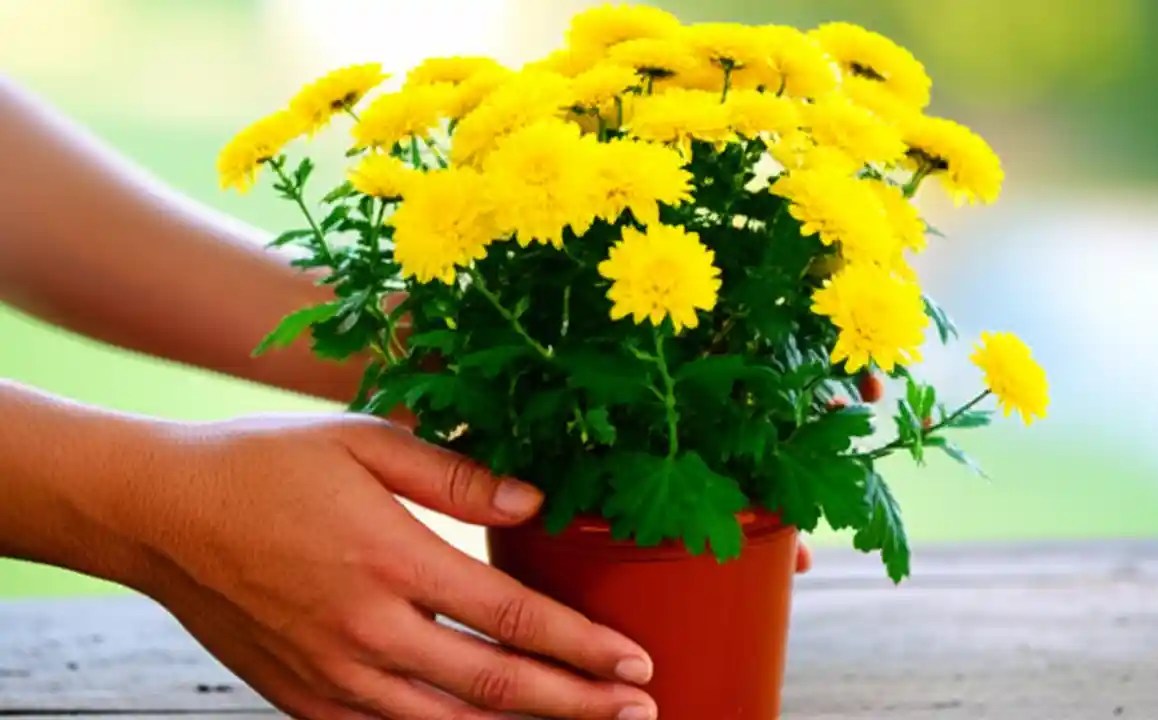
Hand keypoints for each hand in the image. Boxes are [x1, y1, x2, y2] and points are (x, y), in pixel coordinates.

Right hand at [110, 414, 657, 719]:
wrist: (159, 514)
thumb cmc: (263, 465)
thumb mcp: (362, 440)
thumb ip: (456, 475)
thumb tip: (536, 503)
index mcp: (391, 559)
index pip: (512, 618)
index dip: (583, 645)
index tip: (635, 659)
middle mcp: (367, 630)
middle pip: (497, 684)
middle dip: (580, 702)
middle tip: (641, 708)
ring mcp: (334, 675)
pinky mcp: (304, 698)